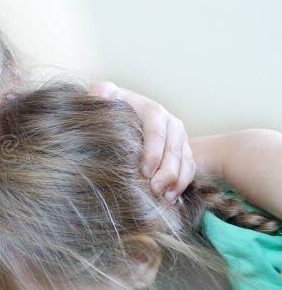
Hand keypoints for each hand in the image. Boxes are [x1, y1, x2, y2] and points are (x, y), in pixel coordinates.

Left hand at [90, 81, 194, 202]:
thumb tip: (99, 92)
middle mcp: (170, 121)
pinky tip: (171, 197)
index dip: (153, 151)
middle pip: (174, 147)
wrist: (129, 117)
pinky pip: (190, 168)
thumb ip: (102, 96)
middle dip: (166, 171)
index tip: (144, 171)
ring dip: (176, 180)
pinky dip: (182, 184)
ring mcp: (179, 137)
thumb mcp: (107, 100)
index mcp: (152, 110)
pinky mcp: (184, 150)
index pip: (157, 129)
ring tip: (164, 197)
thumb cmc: (114, 110)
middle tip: (154, 189)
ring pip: (185, 159)